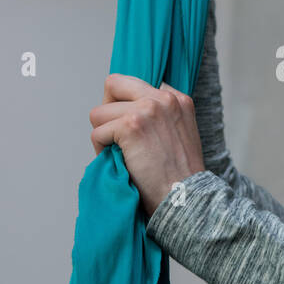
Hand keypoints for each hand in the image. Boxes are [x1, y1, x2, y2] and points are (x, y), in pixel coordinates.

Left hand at [89, 74, 204, 218]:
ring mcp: (147, 109)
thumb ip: (161, 116)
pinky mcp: (130, 125)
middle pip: (113, 85)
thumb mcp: (180, 133)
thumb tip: (124, 111)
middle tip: (114, 137)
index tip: (132, 132)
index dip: (125, 108)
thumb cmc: (180, 176)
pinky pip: (97, 133)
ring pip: (99, 113)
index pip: (134, 85)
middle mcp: (164, 97)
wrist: (186, 198)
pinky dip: (101, 151)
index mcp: (177, 98)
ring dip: (103, 136)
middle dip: (107, 112)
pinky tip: (119, 163)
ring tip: (120, 155)